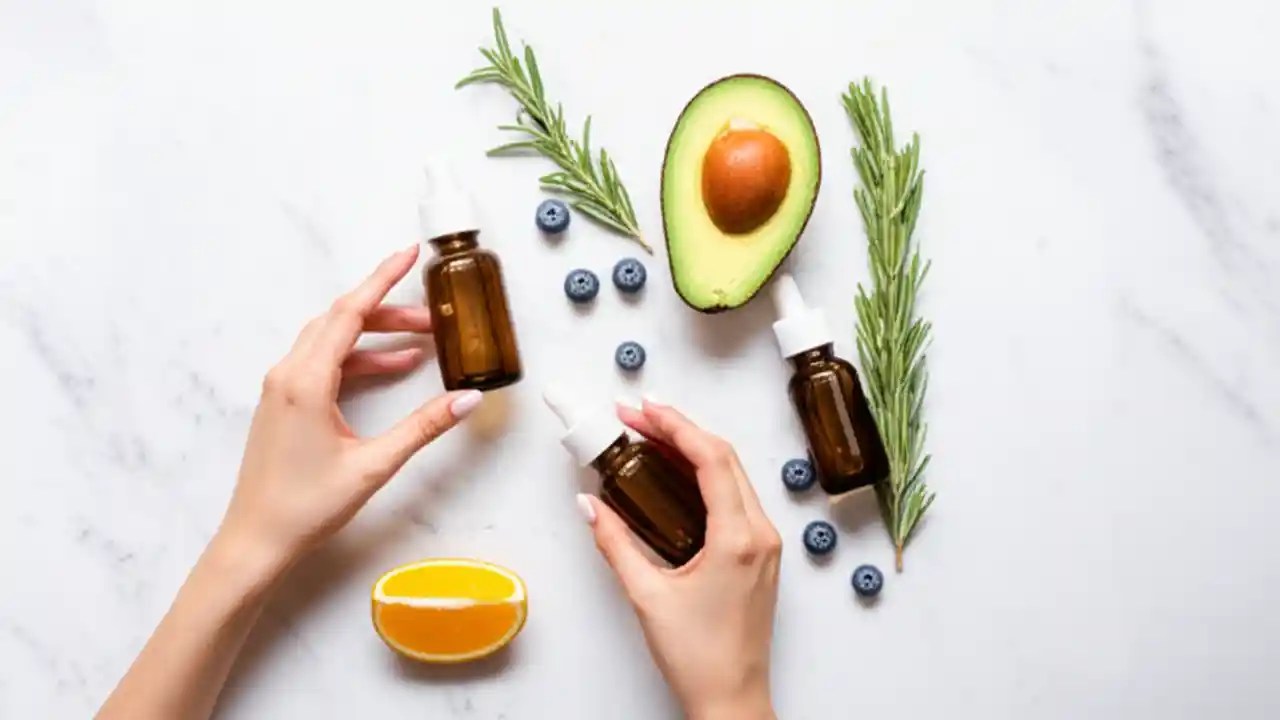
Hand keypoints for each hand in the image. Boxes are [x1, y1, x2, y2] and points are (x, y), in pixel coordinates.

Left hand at [217, 245, 482, 575]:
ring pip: (331, 340)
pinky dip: (358, 358)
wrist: (255, 541)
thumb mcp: (374, 465)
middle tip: (431, 318)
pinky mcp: (282, 404)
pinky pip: (323, 362)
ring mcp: (281, 388)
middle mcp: (288, 374)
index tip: (409, 253)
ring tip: (419, 345)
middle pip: (341, 321)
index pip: (349, 312)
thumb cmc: (307, 506)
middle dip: (387, 311)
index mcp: (306, 380)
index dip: (382, 279)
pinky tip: (389, 369)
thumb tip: (468, 399)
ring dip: (374, 336)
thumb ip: (423, 427)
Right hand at [580, 399, 781, 719]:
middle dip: (679, 429)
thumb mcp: (647, 596)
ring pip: (733, 474)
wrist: (732, 700)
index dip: (674, 425)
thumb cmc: (700, 659)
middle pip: (724, 457)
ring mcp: (766, 544)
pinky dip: (706, 476)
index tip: (641, 410)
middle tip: (636, 416)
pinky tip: (676, 473)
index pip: (711, 458)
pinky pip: (736, 498)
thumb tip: (590, 505)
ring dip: (693, 449)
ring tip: (650, 435)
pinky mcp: (760, 555)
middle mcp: (761, 535)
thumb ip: (616, 544)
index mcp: (739, 539)